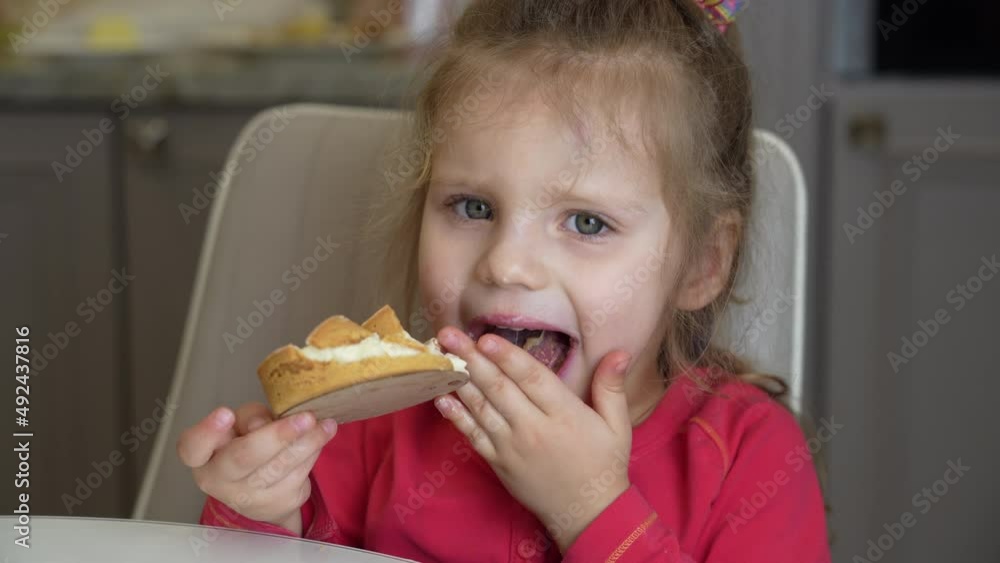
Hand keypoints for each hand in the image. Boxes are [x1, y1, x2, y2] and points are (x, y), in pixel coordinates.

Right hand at [177, 401, 336, 534]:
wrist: (260, 493)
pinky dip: (313, 452)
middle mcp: (219, 480)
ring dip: (308, 442)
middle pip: (244, 457)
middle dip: (277, 436)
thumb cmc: (246, 447)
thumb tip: (262, 423)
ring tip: (326, 424)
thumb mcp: (240, 426)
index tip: (225, 413)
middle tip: (306, 418)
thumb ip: (248, 418)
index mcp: (202, 457)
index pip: (192, 447)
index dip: (207, 431)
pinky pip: (299, 475)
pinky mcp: (276, 504)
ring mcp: (248, 498)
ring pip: (280, 467)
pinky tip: (322, 437)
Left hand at [434, 327, 632, 551]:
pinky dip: (456, 416)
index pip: (533, 379)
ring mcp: (512, 447)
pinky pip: (473, 436)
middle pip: (499, 388)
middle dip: (473, 358)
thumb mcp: (617, 426)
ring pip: (482, 408)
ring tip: (443, 355)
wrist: (589, 515)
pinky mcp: (499, 463)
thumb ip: (611, 387)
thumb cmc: (604, 465)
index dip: (508, 357)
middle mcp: (534, 428)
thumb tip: (619, 353)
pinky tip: (442, 397)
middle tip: (450, 335)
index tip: (486, 338)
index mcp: (564, 415)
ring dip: (461, 380)